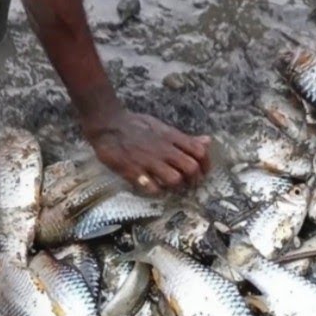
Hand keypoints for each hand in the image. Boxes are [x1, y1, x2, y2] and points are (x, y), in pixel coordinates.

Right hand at [83, 108, 211, 194]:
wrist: (107, 124)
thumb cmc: (134, 125)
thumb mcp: (162, 127)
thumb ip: (184, 138)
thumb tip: (207, 141)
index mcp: (171, 137)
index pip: (200, 152)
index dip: (206, 165)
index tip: (202, 173)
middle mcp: (164, 149)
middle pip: (191, 168)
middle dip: (193, 180)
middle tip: (188, 184)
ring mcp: (149, 161)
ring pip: (175, 179)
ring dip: (176, 187)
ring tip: (170, 188)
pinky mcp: (134, 171)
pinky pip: (152, 188)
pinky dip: (157, 192)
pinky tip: (153, 188)